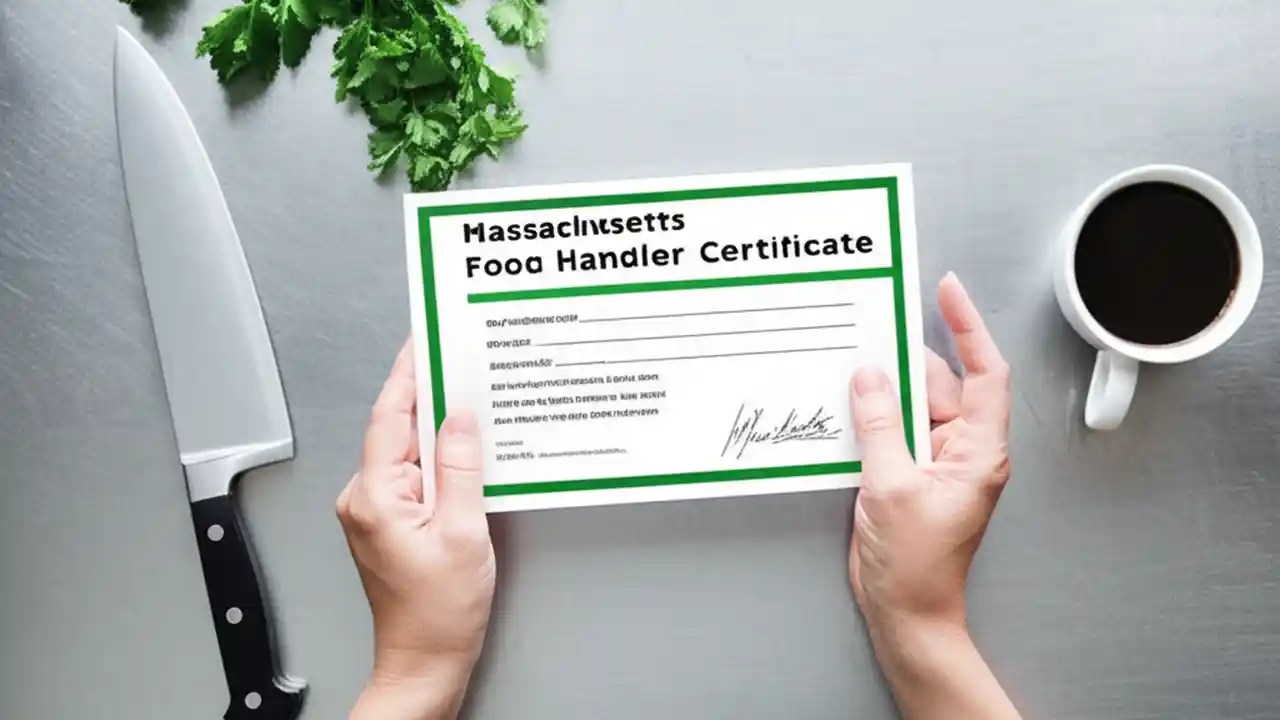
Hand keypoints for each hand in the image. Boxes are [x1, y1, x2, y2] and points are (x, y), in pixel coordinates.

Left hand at [337, 341, 494, 719]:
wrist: (424, 661)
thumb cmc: (439, 612)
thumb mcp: (464, 532)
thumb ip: (463, 468)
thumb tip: (462, 418)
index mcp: (375, 496)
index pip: (390, 415)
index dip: (409, 373)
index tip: (425, 339)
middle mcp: (364, 498)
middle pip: (399, 429)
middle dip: (431, 395)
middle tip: (463, 363)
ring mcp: (374, 510)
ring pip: (409, 452)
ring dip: (439, 429)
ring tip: (474, 406)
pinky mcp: (390, 522)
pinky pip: (414, 475)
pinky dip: (439, 458)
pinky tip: (467, 454)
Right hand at [849, 273, 1017, 719]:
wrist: (905, 612)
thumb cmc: (916, 564)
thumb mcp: (892, 486)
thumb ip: (880, 425)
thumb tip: (868, 376)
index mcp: (978, 450)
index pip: (985, 373)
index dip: (969, 327)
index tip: (948, 291)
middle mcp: (961, 450)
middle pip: (938, 385)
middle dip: (904, 359)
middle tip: (868, 330)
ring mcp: (933, 462)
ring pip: (909, 406)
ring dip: (881, 389)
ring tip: (848, 366)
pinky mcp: (907, 474)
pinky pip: (891, 431)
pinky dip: (870, 417)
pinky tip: (843, 407)